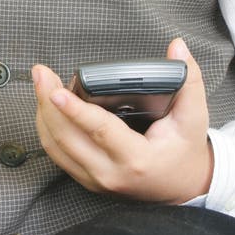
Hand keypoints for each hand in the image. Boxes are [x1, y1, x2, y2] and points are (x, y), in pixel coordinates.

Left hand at [33, 39, 213, 204]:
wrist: (183, 188)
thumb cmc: (185, 151)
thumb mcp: (194, 117)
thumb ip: (189, 79)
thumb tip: (178, 46)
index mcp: (137, 158)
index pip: (100, 131)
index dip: (75, 110)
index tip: (56, 91)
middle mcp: (110, 173)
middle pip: (66, 138)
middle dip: (46, 103)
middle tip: (41, 73)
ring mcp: (95, 180)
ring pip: (55, 146)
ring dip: (42, 113)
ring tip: (41, 82)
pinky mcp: (86, 179)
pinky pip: (57, 153)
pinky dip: (47, 127)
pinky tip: (46, 104)